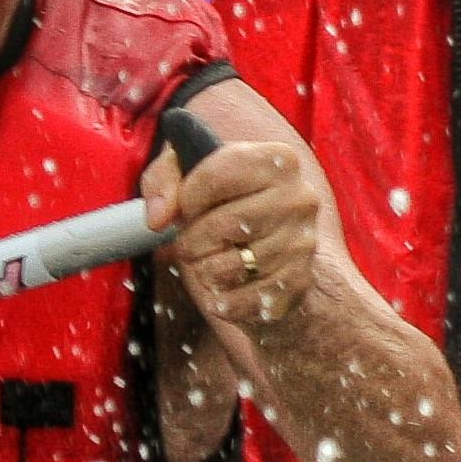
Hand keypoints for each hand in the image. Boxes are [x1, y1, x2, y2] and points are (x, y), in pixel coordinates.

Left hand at [147, 134, 321, 331]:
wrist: (272, 250)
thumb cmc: (227, 206)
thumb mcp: (191, 174)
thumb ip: (163, 180)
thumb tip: (158, 218)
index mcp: (278, 161)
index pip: (218, 174)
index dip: (187, 196)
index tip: (186, 207)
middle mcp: (300, 198)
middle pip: (223, 224)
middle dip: (192, 239)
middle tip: (193, 242)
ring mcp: (302, 242)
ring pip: (227, 266)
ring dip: (205, 270)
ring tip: (213, 261)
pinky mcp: (297, 282)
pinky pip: (239, 300)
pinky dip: (222, 300)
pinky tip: (228, 287)